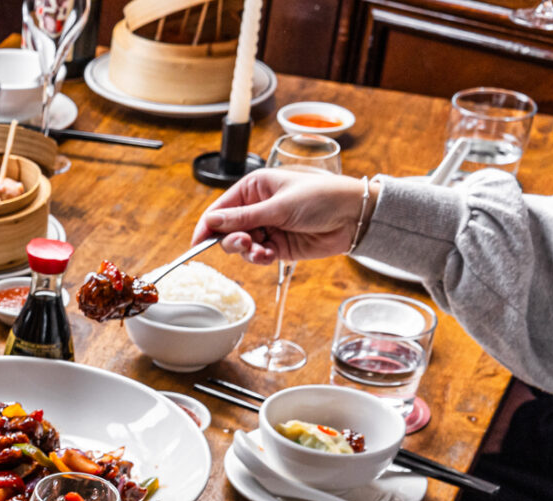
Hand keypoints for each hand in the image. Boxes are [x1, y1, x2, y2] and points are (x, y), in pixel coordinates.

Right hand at [193, 169, 366, 265]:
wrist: (354, 216)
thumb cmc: (322, 197)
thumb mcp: (279, 206)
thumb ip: (243, 217)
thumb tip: (211, 220)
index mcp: (254, 188)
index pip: (220, 209)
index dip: (207, 226)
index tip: (197, 243)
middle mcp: (256, 208)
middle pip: (226, 230)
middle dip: (231, 240)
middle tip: (244, 243)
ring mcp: (267, 227)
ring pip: (240, 246)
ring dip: (247, 252)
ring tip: (262, 251)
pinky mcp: (277, 245)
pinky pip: (257, 256)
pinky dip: (259, 259)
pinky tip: (270, 256)